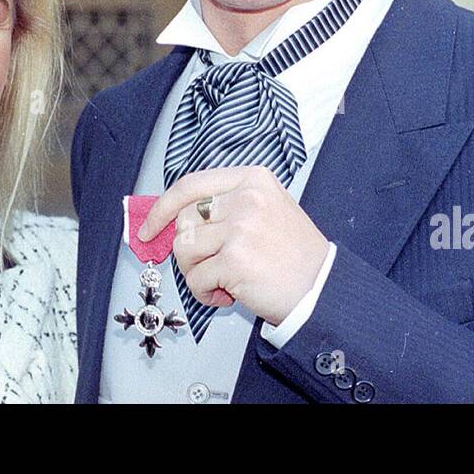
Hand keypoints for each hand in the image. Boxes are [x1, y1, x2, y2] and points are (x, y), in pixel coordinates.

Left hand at [138, 165, 329, 325]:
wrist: (322, 289)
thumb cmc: (294, 255)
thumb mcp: (267, 210)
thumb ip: (226, 207)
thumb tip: (176, 219)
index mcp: (252, 180)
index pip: (191, 185)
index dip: (163, 207)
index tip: (150, 227)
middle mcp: (246, 198)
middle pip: (183, 219)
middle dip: (186, 250)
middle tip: (206, 266)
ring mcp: (240, 227)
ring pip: (184, 248)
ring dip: (196, 272)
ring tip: (221, 279)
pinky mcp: (235, 259)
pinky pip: (195, 278)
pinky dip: (205, 293)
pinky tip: (228, 293)